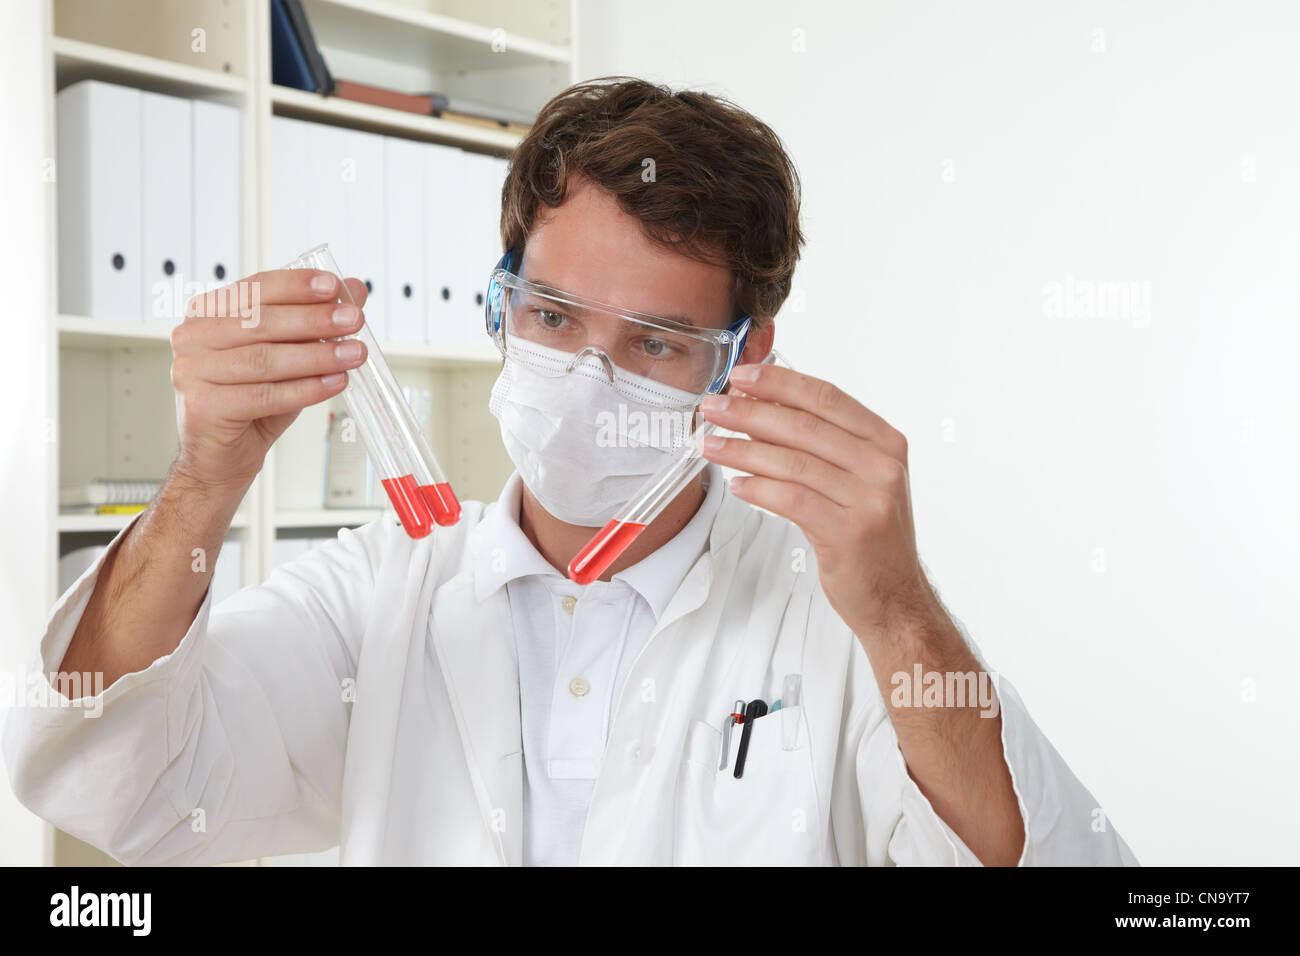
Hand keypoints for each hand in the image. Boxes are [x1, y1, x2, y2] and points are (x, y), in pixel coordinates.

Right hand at [169, 269, 368, 490]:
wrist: (221, 458)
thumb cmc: (252, 403)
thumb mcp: (289, 355)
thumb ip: (315, 323)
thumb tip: (355, 290)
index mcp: (208, 313)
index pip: (256, 289)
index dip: (296, 285)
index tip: (334, 286)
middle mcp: (193, 337)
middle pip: (261, 322)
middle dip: (314, 320)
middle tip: (354, 320)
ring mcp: (191, 371)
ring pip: (265, 359)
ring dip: (316, 355)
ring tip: (354, 354)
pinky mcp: (203, 406)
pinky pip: (264, 395)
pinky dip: (305, 389)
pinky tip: (334, 383)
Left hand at [698, 363, 939, 639]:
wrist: (895, 597)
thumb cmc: (868, 536)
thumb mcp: (856, 480)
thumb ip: (820, 446)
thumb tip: (761, 411)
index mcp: (885, 442)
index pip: (826, 398)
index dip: (780, 383)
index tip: (742, 376)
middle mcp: (882, 466)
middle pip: (804, 426)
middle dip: (751, 412)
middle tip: (714, 408)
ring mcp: (869, 500)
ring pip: (793, 463)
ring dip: (744, 451)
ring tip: (711, 445)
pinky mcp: (849, 534)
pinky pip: (792, 501)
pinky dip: (759, 489)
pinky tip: (736, 485)